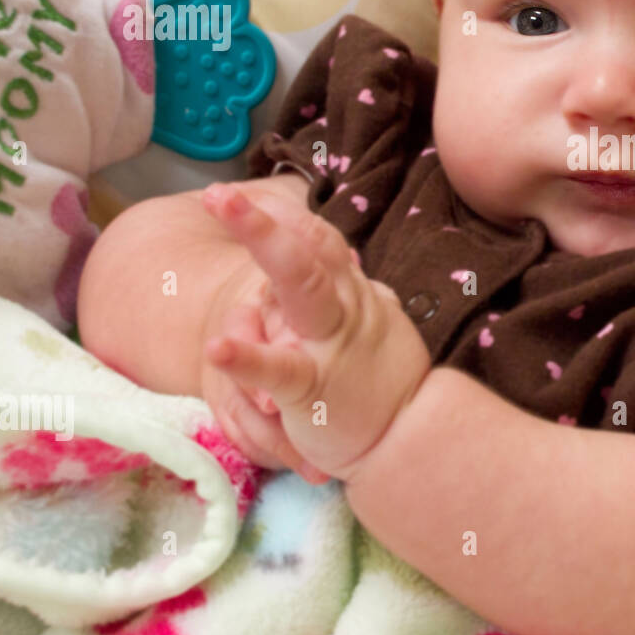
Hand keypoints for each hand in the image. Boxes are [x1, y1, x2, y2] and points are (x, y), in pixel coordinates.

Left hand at [199, 182, 431, 480]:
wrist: (418, 440)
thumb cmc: (382, 388)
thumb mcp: (361, 336)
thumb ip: (333, 306)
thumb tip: (310, 280)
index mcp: (353, 297)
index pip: (321, 246)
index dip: (286, 220)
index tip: (244, 199)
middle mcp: (345, 308)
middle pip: (310, 249)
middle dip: (261, 219)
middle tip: (219, 194)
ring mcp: (330, 345)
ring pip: (301, 284)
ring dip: (264, 242)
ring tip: (224, 208)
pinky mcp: (315, 388)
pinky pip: (279, 369)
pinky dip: (248, 358)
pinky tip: (217, 349)